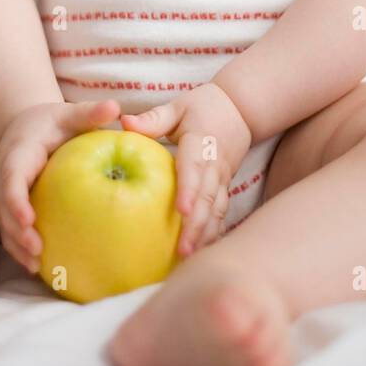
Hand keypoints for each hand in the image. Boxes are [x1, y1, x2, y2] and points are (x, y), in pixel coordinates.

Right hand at [0, 98, 120, 272]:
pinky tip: (39, 267)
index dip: (16, 199)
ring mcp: (3, 193)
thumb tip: (116, 107)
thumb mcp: (69, 114)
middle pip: (4, 207)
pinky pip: (10, 230)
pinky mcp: (9, 207)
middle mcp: (4, 175)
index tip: (30, 218)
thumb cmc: (53, 122)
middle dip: (17, 231)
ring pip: (4, 224)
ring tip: (37, 267)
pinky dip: (20, 248)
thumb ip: (90, 112)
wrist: (25, 126)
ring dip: (17, 246)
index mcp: (18, 153)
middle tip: (37, 251)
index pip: (12, 178)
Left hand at [120, 83, 251, 257]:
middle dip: (196, 225)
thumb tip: (124, 122)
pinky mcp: (226, 187)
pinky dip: (215, 232)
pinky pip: (222, 213)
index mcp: (201, 143)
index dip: (189, 189)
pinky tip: (204, 252)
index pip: (194, 168)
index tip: (181, 210)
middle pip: (208, 198)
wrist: (241, 108)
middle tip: (183, 250)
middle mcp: (215, 164)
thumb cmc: (204, 107)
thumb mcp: (178, 107)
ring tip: (191, 257)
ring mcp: (223, 178)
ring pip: (217, 210)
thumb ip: (153, 118)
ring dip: (206, 234)